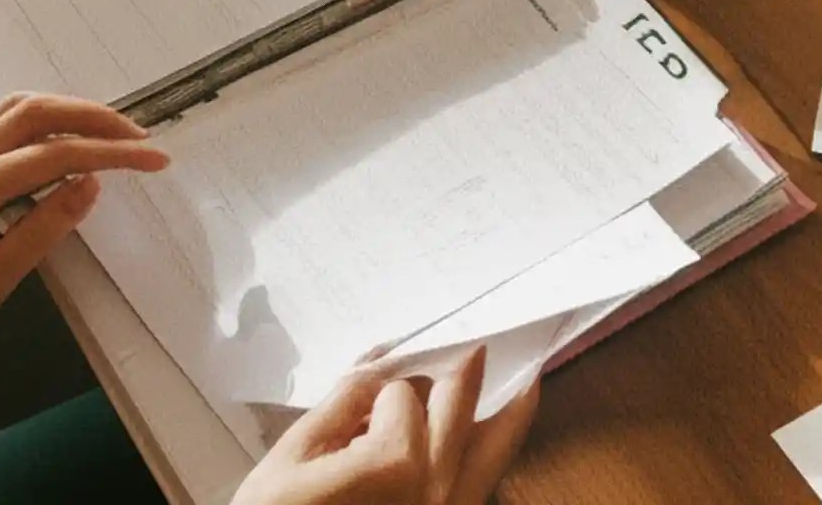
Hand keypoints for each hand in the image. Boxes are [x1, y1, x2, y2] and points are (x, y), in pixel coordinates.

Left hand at [0, 92, 168, 361]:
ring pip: (20, 108)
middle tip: (141, 138)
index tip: (152, 160)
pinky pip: (9, 123)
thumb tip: (89, 186)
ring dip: (73, 111)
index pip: (52, 156)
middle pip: (35, 111)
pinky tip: (75, 141)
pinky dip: (52, 120)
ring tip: (115, 133)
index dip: (110, 153)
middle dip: (95, 117)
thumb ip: (39, 233)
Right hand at [233, 347, 539, 504]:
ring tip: (525, 373)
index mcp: (394, 463)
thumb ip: (344, 398)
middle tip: (475, 336)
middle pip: (463, 401)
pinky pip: (491, 474)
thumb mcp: (296, 453)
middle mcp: (437, 485)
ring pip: (502, 442)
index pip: (402, 393)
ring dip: (512, 403)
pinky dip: (499, 441)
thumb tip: (381, 358)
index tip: (374, 377)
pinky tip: (501, 419)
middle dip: (465, 364)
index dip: (382, 383)